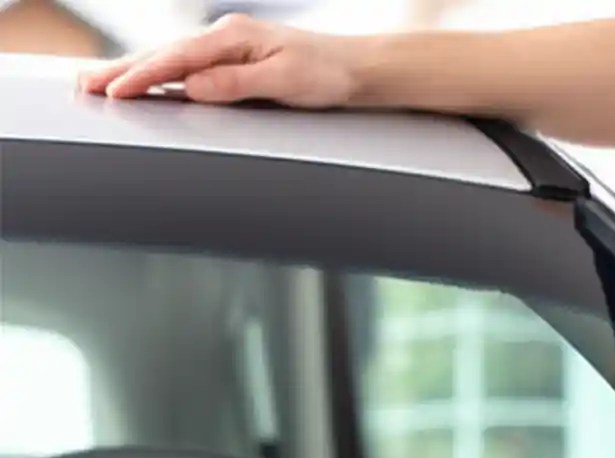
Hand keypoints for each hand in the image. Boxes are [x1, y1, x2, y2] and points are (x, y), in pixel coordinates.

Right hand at [77, 14, 362, 107]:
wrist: (357, 67)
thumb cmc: (328, 73)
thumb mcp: (284, 81)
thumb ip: (236, 84)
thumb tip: (193, 87)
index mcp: (234, 37)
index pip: (177, 59)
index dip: (141, 76)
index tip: (113, 91)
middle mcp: (226, 36)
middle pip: (163, 55)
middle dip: (121, 71)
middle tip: (83, 86)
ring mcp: (228, 47)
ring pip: (170, 60)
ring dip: (133, 71)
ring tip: (97, 84)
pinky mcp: (234, 59)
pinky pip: (186, 66)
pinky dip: (158, 74)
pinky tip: (142, 83)